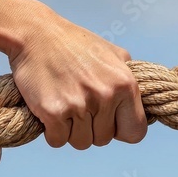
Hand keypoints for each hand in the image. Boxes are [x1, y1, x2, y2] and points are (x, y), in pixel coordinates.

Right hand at [0, 0, 147, 149]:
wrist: (35, 33)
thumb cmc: (74, 44)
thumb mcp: (113, 54)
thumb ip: (129, 79)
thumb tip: (142, 104)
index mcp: (125, 84)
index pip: (136, 132)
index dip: (121, 130)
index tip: (110, 122)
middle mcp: (105, 96)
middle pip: (104, 139)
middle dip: (92, 129)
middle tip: (79, 106)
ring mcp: (79, 104)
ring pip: (81, 143)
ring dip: (71, 131)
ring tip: (65, 105)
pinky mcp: (53, 111)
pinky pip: (57, 141)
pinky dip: (52, 132)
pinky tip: (50, 110)